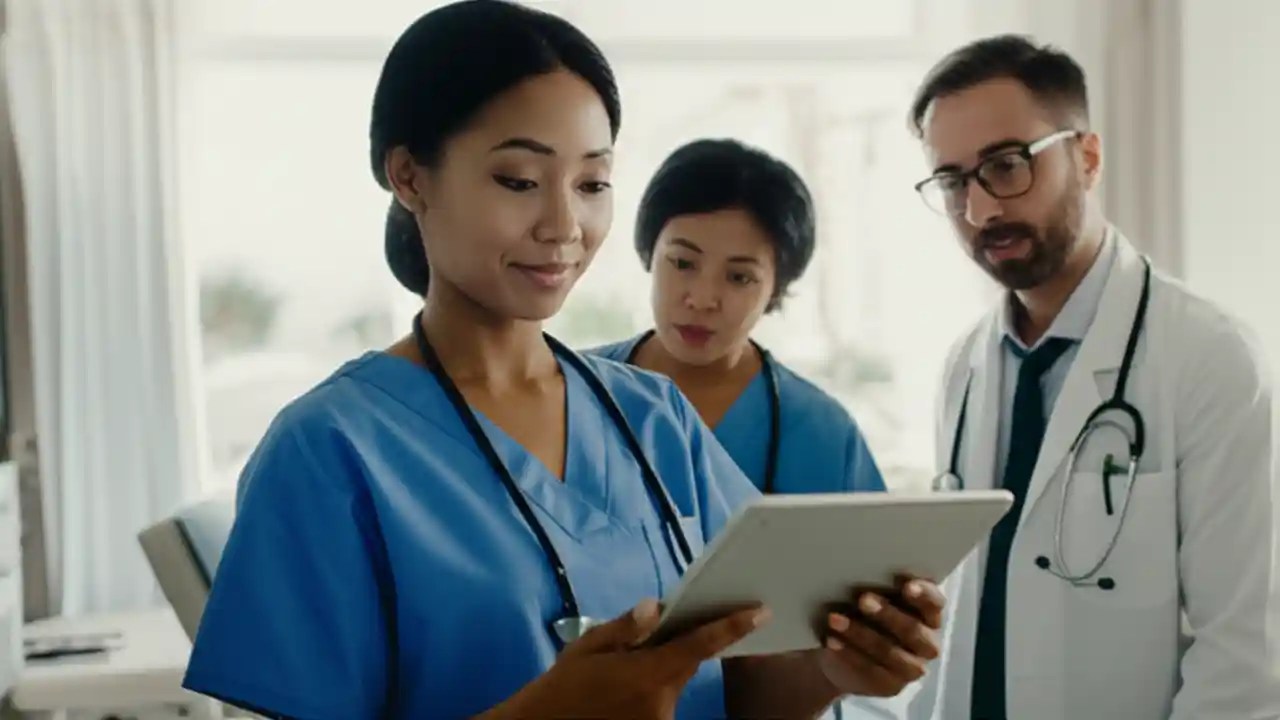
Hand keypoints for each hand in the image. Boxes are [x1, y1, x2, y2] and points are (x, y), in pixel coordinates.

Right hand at [491, 599, 770, 718]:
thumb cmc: (563, 687)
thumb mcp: (587, 647)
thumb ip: (626, 627)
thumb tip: (656, 608)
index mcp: (649, 673)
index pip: (700, 645)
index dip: (732, 627)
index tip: (760, 612)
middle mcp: (662, 700)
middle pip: (685, 664)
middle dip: (675, 647)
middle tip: (648, 637)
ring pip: (671, 684)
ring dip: (657, 672)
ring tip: (618, 673)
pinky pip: (660, 701)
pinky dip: (649, 690)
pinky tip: (621, 691)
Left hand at [817, 576, 944, 697]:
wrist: (840, 652)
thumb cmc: (862, 613)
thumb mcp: (872, 597)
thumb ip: (878, 587)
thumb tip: (862, 566)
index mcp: (929, 615)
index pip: (935, 603)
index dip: (924, 595)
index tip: (907, 586)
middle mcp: (927, 643)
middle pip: (913, 630)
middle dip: (887, 614)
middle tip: (863, 599)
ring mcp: (911, 668)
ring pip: (890, 652)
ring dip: (861, 634)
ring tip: (834, 619)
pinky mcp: (891, 686)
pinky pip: (870, 671)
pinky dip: (848, 654)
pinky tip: (831, 641)